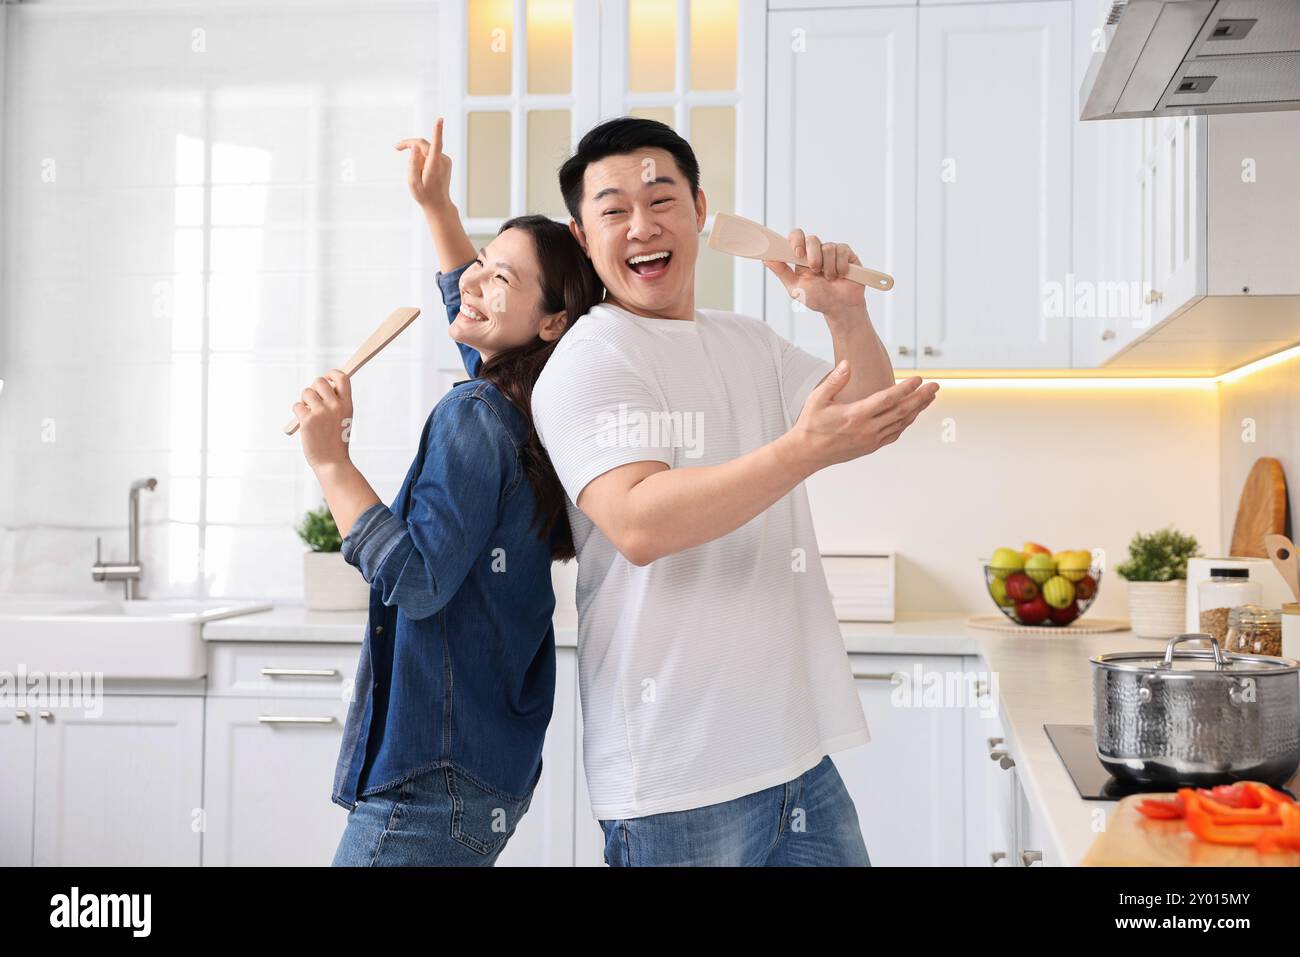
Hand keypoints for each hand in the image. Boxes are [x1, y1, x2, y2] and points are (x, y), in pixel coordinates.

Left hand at [292, 369, 353, 470]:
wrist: (332, 462)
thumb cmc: (336, 441)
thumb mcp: (343, 419)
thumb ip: (336, 402)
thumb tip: (322, 385)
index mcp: (347, 404)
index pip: (342, 377)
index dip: (332, 374)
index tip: (327, 379)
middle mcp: (335, 405)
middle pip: (319, 381)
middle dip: (314, 389)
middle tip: (314, 401)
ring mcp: (321, 412)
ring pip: (306, 392)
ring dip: (304, 401)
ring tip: (309, 414)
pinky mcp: (308, 420)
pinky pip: (297, 406)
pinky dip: (298, 412)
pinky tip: (304, 422)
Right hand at [395, 117, 452, 210]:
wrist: (438, 204)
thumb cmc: (424, 195)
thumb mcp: (413, 182)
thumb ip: (412, 164)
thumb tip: (415, 147)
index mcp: (434, 166)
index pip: (436, 145)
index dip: (437, 131)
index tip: (440, 120)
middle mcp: (442, 161)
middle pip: (424, 144)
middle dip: (410, 146)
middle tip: (396, 148)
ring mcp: (446, 160)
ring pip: (426, 150)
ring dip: (418, 157)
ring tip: (417, 173)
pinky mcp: (445, 160)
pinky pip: (431, 154)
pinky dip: (423, 159)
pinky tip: (423, 172)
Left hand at [763, 229, 866, 317]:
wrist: (840, 308)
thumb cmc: (818, 299)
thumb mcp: (795, 288)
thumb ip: (782, 272)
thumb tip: (766, 259)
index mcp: (802, 257)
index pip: (796, 237)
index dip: (796, 240)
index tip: (797, 254)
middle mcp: (816, 251)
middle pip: (812, 239)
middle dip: (813, 256)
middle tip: (816, 271)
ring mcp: (832, 251)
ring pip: (828, 247)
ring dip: (828, 267)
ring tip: (830, 278)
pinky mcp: (847, 253)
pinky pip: (842, 251)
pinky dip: (840, 267)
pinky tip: (841, 275)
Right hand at [781, 364, 938, 474]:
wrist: (807, 453)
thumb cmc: (811, 424)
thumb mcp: (818, 398)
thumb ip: (835, 380)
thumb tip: (847, 364)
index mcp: (856, 415)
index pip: (887, 399)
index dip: (905, 388)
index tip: (918, 379)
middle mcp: (867, 429)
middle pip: (902, 412)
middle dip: (921, 397)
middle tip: (935, 386)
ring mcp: (871, 440)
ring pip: (901, 424)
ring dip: (918, 410)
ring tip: (929, 397)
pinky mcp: (871, 447)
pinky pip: (894, 434)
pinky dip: (906, 423)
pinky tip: (913, 414)